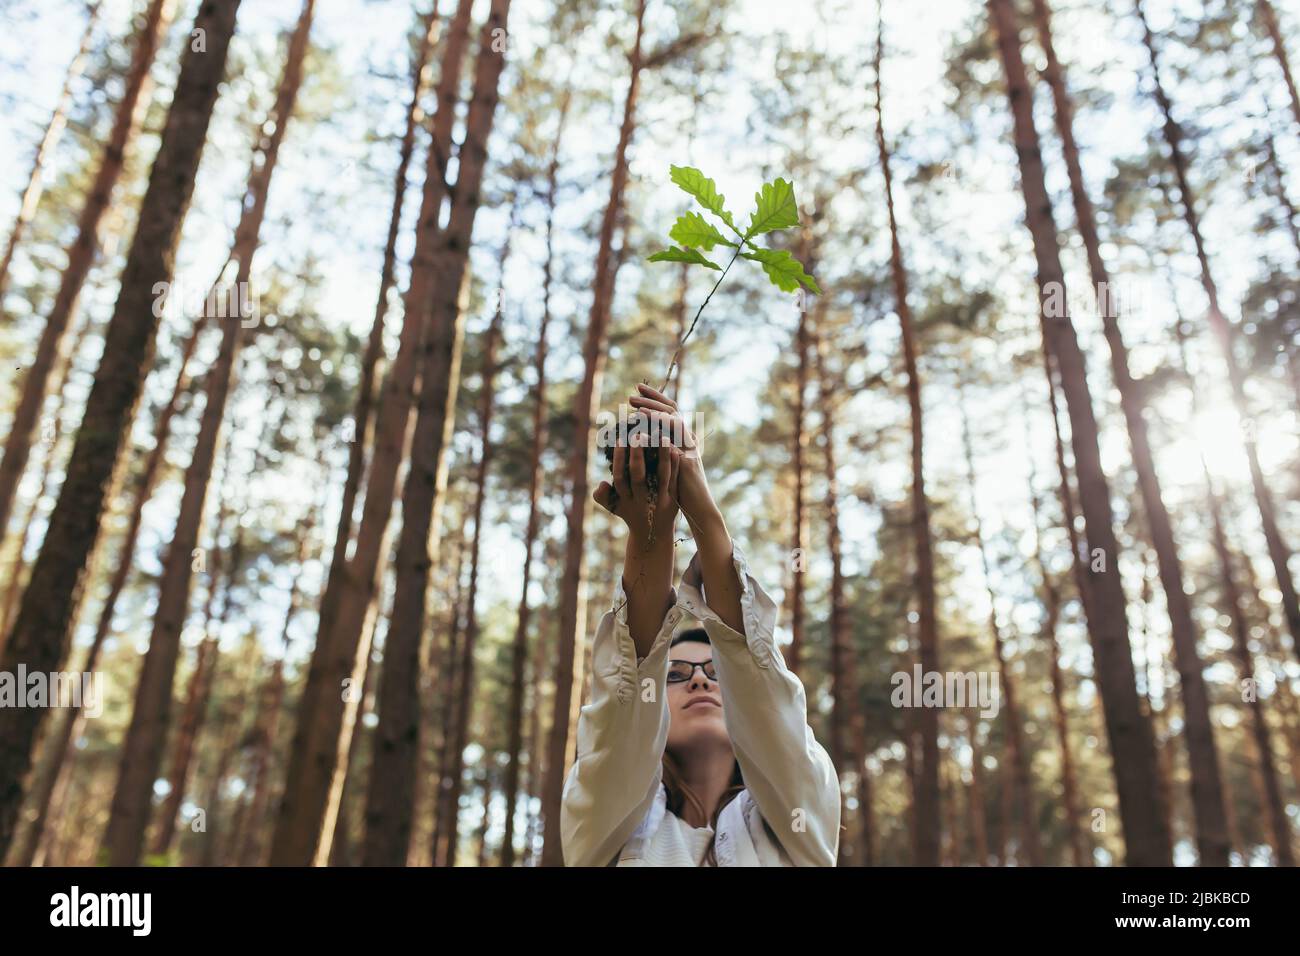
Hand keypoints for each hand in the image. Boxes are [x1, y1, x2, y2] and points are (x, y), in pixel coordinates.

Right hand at [593, 433, 679, 546]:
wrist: (653, 536)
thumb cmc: (630, 514)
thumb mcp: (615, 508)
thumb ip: (603, 497)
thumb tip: (602, 484)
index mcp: (626, 500)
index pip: (620, 478)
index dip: (618, 460)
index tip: (619, 440)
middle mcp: (642, 500)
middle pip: (638, 477)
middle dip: (637, 456)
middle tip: (638, 435)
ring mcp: (660, 500)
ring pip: (661, 476)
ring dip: (661, 456)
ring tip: (661, 436)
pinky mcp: (674, 500)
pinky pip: (674, 481)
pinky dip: (675, 466)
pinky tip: (676, 450)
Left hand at [627, 383, 716, 527]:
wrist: (697, 507)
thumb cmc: (679, 490)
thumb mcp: (666, 466)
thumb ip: (658, 450)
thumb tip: (640, 438)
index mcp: (682, 439)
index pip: (669, 411)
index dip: (654, 399)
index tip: (637, 390)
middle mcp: (687, 438)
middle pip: (671, 409)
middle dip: (651, 399)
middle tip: (632, 394)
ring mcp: (689, 446)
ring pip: (673, 418)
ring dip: (652, 409)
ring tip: (633, 404)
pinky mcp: (687, 456)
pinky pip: (674, 434)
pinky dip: (658, 424)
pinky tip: (643, 420)